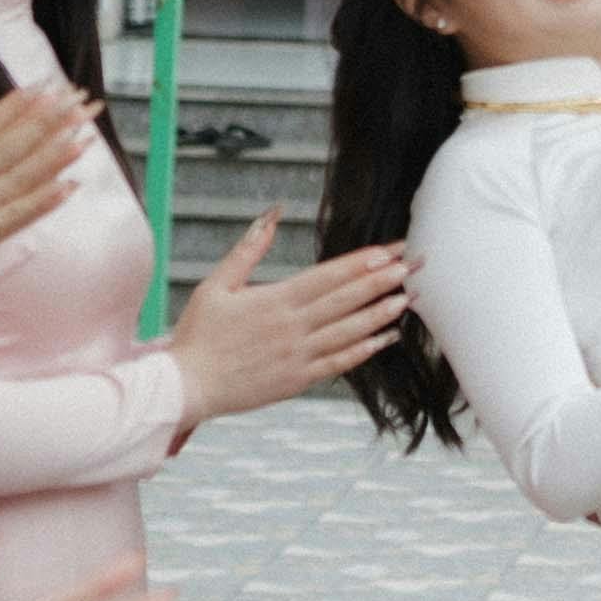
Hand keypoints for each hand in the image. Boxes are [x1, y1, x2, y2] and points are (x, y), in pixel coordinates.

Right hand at [0, 75, 96, 308]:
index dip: (14, 106)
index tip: (42, 87)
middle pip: (10, 147)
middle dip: (46, 121)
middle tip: (75, 101)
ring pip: (20, 178)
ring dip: (55, 156)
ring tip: (84, 136)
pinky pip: (18, 217)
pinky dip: (44, 201)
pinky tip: (69, 186)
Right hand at [165, 217, 411, 426]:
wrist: (186, 387)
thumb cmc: (199, 335)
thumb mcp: (216, 284)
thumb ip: (248, 249)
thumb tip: (271, 213)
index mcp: (276, 300)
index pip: (330, 275)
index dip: (363, 262)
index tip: (389, 250)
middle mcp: (293, 326)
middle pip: (347, 299)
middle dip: (383, 280)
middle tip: (413, 266)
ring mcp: (298, 355)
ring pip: (349, 331)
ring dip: (381, 313)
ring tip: (408, 298)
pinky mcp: (298, 380)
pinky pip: (339, 362)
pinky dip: (365, 350)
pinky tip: (385, 338)